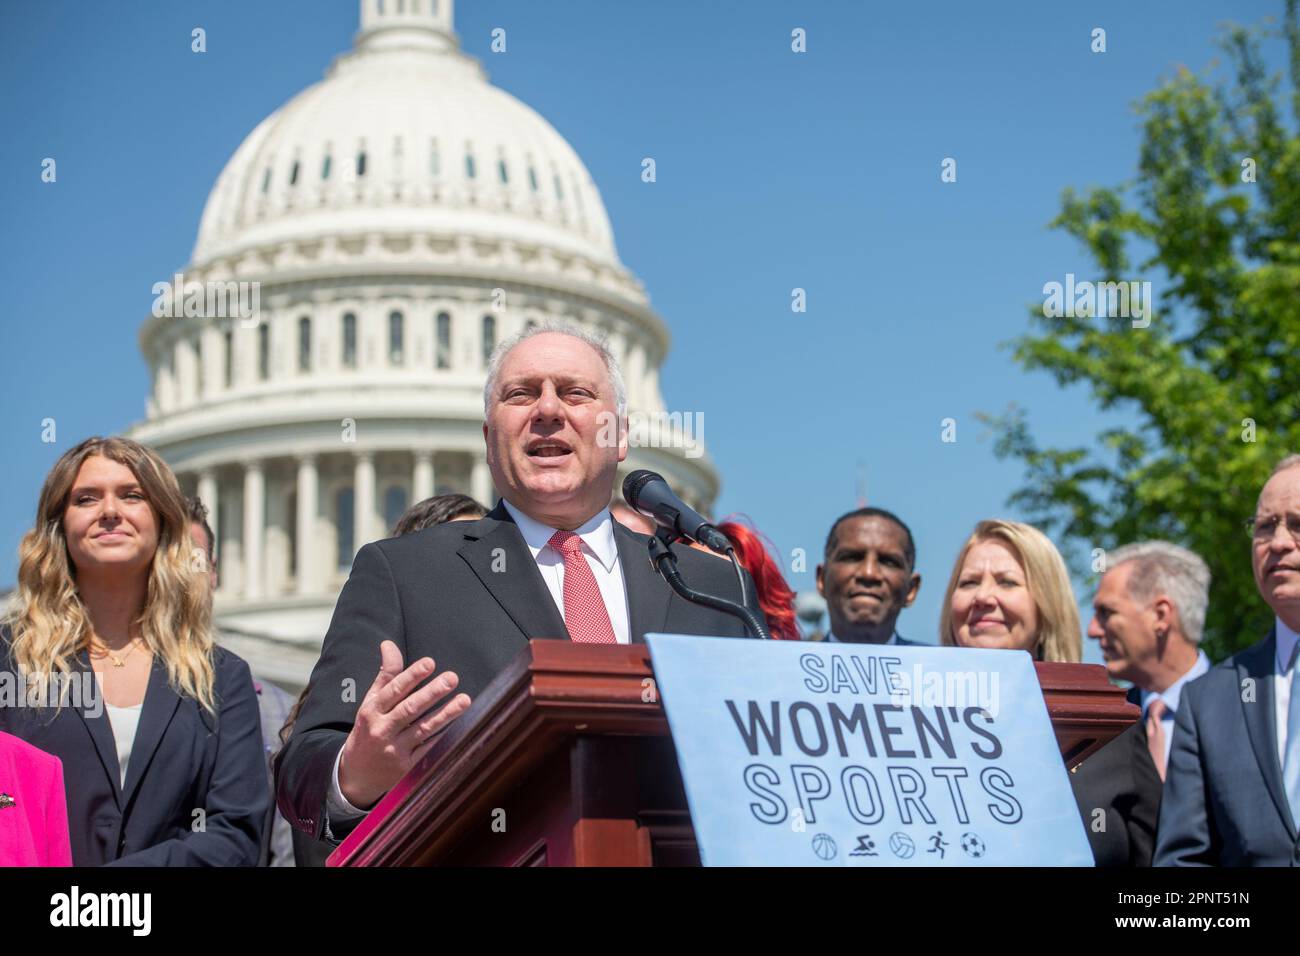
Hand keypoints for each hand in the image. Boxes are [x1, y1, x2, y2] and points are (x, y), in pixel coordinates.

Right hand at [337, 640, 471, 809]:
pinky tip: (460, 724)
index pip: (393, 690)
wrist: (355, 776)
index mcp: (372, 711)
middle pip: (409, 709)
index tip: (430, 663)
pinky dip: (444, 737)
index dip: (412, 676)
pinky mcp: (407, 767)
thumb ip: (385, 675)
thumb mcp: (370, 703)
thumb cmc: (368, 730)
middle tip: (452, 678)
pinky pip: (428, 749)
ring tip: (465, 700)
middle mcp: (382, 730)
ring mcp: (395, 750)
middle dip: (431, 693)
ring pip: (423, 729)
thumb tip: (389, 644)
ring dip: (445, 714)